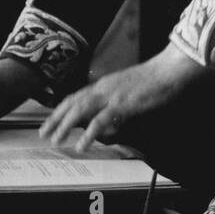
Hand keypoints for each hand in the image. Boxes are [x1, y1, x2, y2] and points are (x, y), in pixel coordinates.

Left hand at [41, 45, 206, 149]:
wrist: (171, 69)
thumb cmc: (156, 79)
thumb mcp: (130, 88)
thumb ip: (117, 100)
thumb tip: (109, 117)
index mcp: (105, 84)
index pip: (76, 96)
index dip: (61, 109)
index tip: (51, 120)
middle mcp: (104, 87)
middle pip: (72, 102)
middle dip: (56, 118)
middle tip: (44, 133)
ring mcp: (112, 95)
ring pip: (80, 110)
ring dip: (65, 126)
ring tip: (56, 140)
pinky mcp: (123, 104)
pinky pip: (101, 120)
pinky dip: (88, 134)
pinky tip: (82, 144)